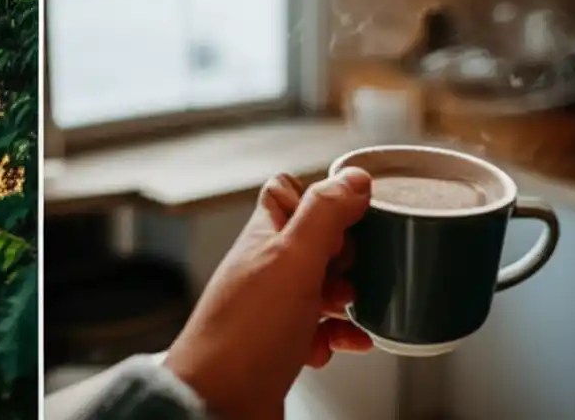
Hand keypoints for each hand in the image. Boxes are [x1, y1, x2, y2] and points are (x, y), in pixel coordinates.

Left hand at [163, 169, 373, 419]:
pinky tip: (349, 342)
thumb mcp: (292, 260)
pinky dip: (340, 335)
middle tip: (355, 269)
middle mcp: (265, 267)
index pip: (288, 191)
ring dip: (348, 296)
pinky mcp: (282, 345)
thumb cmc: (244, 335)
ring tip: (351, 307)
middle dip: (347, 254)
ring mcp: (273, 307)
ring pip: (323, 288)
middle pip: (316, 242)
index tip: (356, 211)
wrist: (218, 403)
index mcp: (263, 236)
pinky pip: (321, 331)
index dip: (322, 196)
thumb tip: (352, 177)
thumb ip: (323, 215)